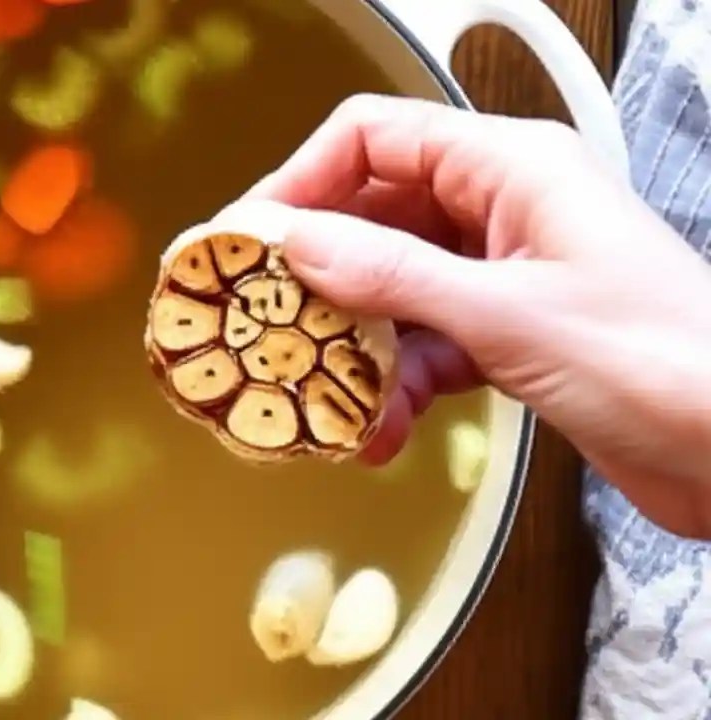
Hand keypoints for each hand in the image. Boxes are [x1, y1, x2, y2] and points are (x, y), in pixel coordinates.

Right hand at [239, 93, 710, 538]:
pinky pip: (423, 344)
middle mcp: (501, 209)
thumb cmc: (666, 363)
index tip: (249, 242)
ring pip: (392, 288)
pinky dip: (396, 385)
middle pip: (373, 216)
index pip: (376, 139)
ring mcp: (502, 273)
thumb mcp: (511, 317)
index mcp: (511, 168)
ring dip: (354, 344)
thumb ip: (397, 277)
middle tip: (261, 323)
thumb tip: (298, 243)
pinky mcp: (508, 334)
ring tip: (319, 393)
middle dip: (317, 274)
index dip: (301, 181)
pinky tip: (378, 430)